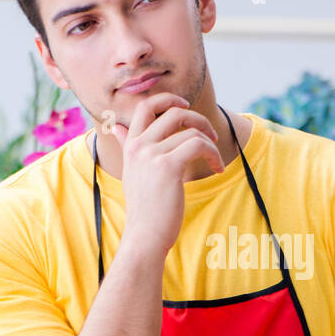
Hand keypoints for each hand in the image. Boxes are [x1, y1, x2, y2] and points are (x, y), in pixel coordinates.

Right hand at [110, 93, 222, 258]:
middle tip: (211, 135)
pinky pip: (199, 145)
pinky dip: (214, 154)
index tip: (186, 106)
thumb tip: (116, 127)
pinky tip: (218, 168)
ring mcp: (152, 155)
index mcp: (131, 145)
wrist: (144, 235)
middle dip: (198, 119)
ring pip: (191, 130)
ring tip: (216, 160)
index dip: (168, 99)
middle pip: (173, 111)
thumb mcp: (131, 172)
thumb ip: (127, 146)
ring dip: (211, 144)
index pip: (146, 106)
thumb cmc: (143, 208)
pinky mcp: (168, 167)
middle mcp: (139, 145)